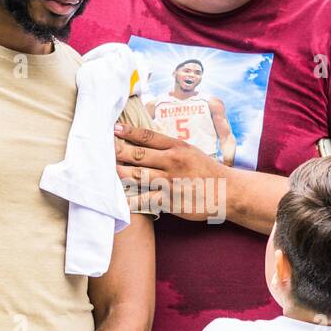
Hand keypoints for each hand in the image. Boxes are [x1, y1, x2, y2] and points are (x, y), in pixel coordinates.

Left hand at [114, 122, 228, 219]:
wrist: (228, 192)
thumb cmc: (208, 171)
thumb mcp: (192, 152)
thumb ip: (171, 148)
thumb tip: (147, 142)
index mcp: (178, 147)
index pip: (149, 136)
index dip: (129, 132)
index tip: (114, 129)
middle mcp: (173, 162)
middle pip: (139, 155)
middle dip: (118, 152)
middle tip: (102, 150)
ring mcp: (171, 182)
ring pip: (138, 176)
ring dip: (120, 174)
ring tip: (106, 172)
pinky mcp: (171, 201)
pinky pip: (146, 200)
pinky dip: (131, 200)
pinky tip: (119, 200)